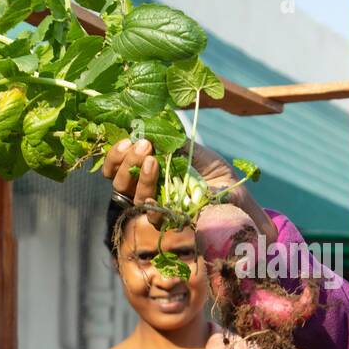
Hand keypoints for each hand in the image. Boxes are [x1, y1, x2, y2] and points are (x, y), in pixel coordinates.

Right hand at [102, 138, 236, 225]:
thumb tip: (146, 126)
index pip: (116, 167)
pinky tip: (154, 195)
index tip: (126, 141)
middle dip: (127, 162)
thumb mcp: (188, 147)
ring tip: (152, 161)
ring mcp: (156, 208)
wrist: (234, 190)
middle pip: (120, 183)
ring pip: (134, 198)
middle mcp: (144, 191)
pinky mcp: (170, 222)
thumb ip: (167, 140)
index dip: (115, 156)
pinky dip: (152, 205)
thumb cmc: (209, 168)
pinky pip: (154, 217)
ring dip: (140, 178)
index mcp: (144, 172)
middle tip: (143, 146)